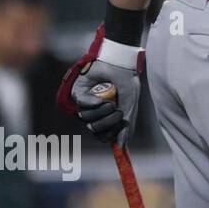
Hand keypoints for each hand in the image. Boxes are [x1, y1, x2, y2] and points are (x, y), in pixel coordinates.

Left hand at [56, 25, 144, 145]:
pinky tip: (101, 100)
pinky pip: (82, 105)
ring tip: (111, 104)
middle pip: (95, 130)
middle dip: (106, 124)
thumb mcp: (131, 104)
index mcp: (107, 115)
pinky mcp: (77, 93)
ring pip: (87, 119)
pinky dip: (92, 104)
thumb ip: (127, 125)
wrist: (120, 62)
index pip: (103, 135)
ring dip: (101, 114)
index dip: (109, 136)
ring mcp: (86, 103)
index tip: (118, 132)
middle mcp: (95, 111)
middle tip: (118, 113)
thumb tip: (121, 145)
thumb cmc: (127, 80)